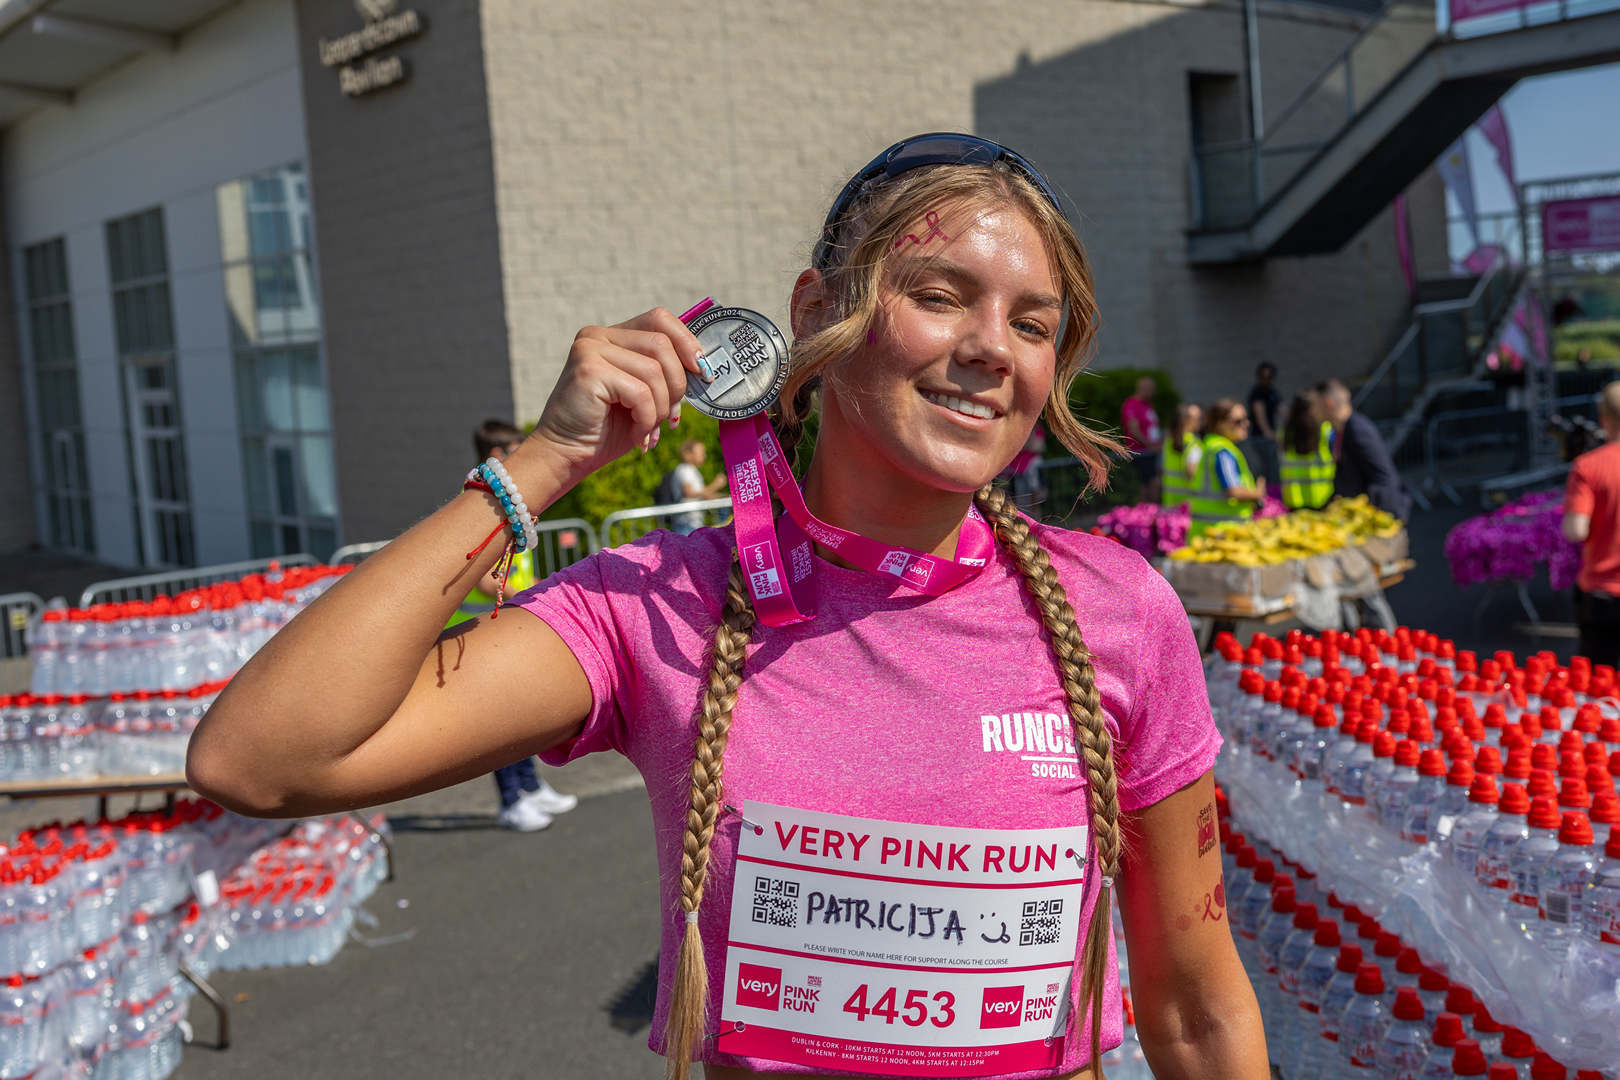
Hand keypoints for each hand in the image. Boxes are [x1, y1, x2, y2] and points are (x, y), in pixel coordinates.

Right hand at [526, 308, 704, 483]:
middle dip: (677, 385)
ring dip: (660, 408)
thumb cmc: (607, 428)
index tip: (702, 373)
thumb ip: (664, 372)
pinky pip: (641, 392)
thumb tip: (703, 366)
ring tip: (647, 429)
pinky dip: (647, 419)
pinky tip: (636, 435)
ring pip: (655, 370)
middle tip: (669, 415)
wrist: (568, 455)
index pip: (660, 319)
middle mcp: (599, 335)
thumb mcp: (644, 394)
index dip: (688, 343)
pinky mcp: (589, 370)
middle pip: (663, 344)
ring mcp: (591, 349)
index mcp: (613, 336)